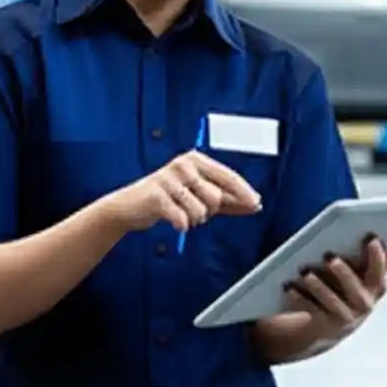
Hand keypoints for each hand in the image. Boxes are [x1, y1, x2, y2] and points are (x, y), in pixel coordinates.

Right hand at [99, 151, 262, 232]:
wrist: (130, 207)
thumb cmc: (169, 199)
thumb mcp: (199, 196)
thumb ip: (226, 200)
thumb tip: (254, 205)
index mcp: (196, 160)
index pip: (227, 176)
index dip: (244, 191)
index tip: (257, 204)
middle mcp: (183, 165)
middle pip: (216, 196)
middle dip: (210, 212)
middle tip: (195, 212)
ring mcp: (168, 178)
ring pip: (201, 210)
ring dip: (194, 219)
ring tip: (182, 215)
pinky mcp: (157, 195)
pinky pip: (183, 219)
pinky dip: (182, 225)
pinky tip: (175, 222)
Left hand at [282, 232, 386, 341]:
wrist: (328, 327)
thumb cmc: (351, 289)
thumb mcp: (367, 272)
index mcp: (375, 288)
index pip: (380, 271)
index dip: (377, 257)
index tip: (371, 239)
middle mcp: (363, 306)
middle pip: (356, 290)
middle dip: (344, 273)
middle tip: (330, 257)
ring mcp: (343, 318)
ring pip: (332, 303)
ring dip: (319, 287)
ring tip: (306, 272)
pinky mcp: (322, 325)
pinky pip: (310, 312)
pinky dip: (299, 298)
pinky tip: (289, 286)